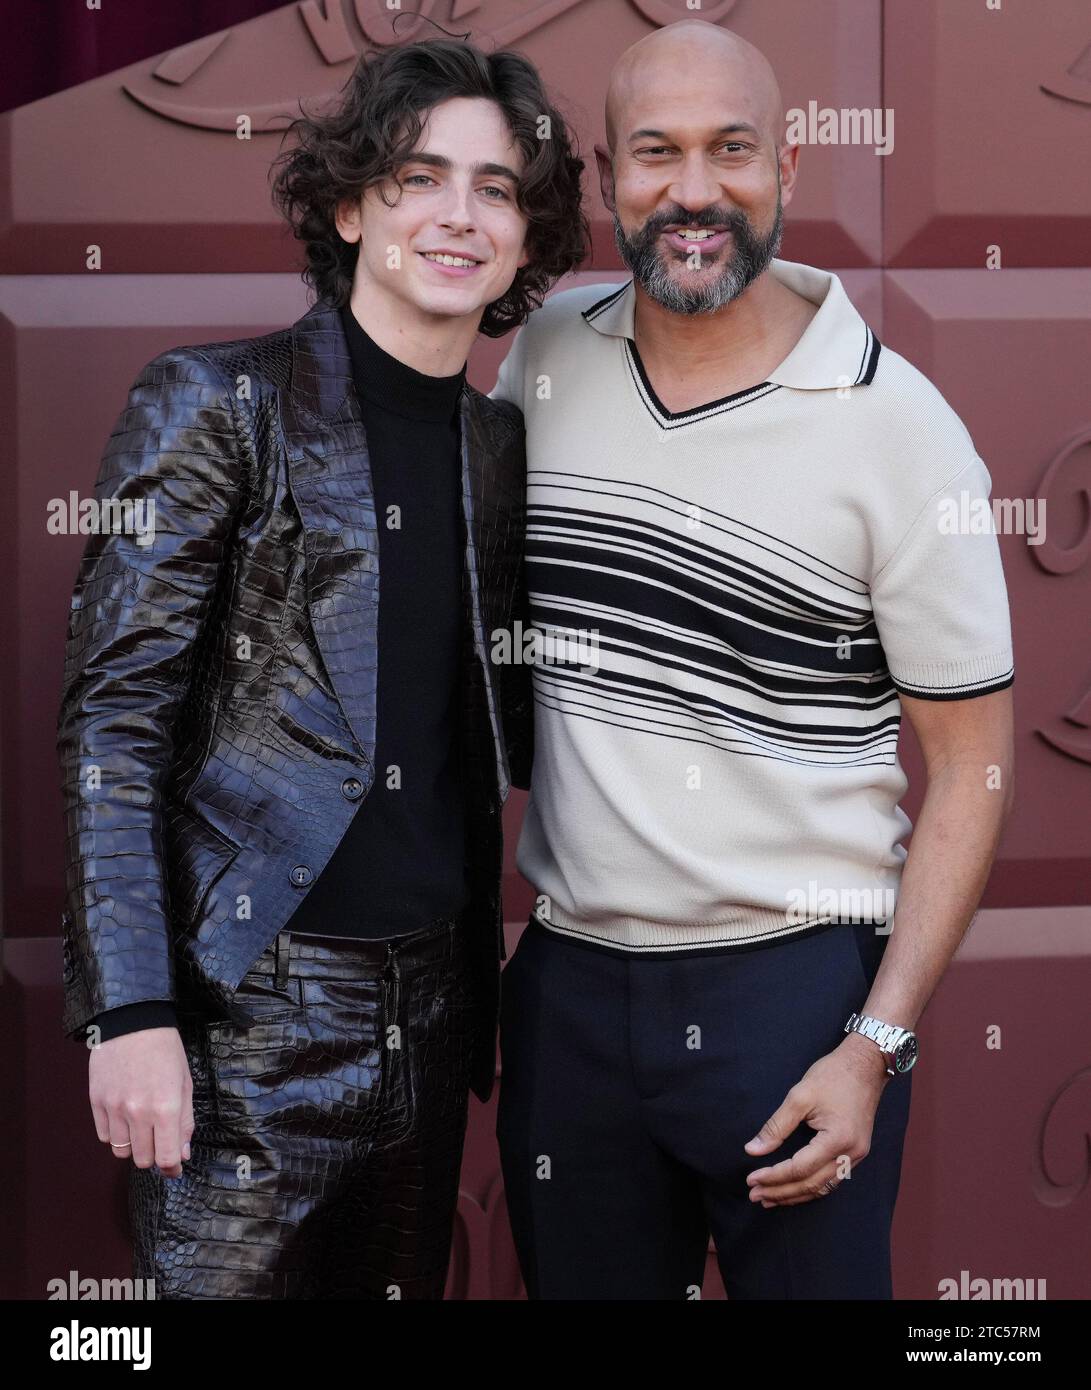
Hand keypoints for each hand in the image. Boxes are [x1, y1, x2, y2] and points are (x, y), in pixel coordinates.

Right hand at [88, 1028, 193, 1176]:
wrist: (134, 1022)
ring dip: (133, 1145)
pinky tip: (124, 1118)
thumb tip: (181, 1154)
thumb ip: (185, 1121)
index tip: (174, 1167)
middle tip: (159, 1140)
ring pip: (121, 1152)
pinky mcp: (96, 1102)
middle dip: (154, 1155)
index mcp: (166, 1108)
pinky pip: (104, 1136)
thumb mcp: (185, 1083)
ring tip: (141, 1126)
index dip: (171, 1168)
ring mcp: (114, 1108)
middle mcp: (138, 1113)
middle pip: (143, 1159)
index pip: (165, 1158)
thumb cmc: (165, 1050)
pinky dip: (115, 1134)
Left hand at [743, 1033, 888, 1206]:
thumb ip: (776, 1126)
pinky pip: (832, 1179)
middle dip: (781, 1192)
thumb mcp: (799, 1096)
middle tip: (754, 1195)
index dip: (773, 1176)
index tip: (751, 1179)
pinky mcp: (856, 1152)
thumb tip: (752, 1150)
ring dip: (795, 1195)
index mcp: (838, 1139)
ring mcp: (857, 1155)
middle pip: (811, 1185)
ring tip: (769, 1198)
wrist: (865, 1065)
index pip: (799, 1169)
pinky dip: (811, 1187)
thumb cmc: (833, 1076)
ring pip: (823, 1188)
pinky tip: (794, 1189)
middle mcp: (851, 1153)